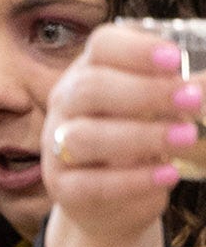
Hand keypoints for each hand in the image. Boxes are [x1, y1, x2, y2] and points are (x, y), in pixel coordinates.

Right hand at [42, 21, 193, 245]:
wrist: (112, 201)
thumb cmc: (139, 142)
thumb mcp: (157, 111)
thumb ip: (177, 95)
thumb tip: (203, 85)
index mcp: (91, 72)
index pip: (101, 46)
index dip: (136, 49)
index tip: (176, 59)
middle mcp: (66, 105)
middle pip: (90, 88)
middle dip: (146, 92)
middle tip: (194, 101)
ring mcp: (56, 147)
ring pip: (84, 137)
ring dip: (141, 136)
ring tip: (188, 138)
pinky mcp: (62, 187)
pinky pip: (90, 184)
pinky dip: (133, 180)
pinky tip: (167, 174)